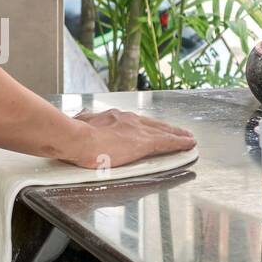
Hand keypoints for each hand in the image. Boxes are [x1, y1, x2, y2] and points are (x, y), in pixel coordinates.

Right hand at [66, 107, 195, 170]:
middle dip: (167, 128)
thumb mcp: (80, 124)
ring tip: (187, 139)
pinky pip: (166, 142)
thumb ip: (84, 123)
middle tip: (180, 132)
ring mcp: (137, 131)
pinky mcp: (144, 143)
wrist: (76, 138)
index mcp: (113, 117)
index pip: (136, 121)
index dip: (147, 125)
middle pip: (153, 124)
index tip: (154, 128)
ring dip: (176, 135)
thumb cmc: (73, 135)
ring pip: (163, 131)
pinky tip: (188, 145)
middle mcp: (128, 120)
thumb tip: (78, 121)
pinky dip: (179, 143)